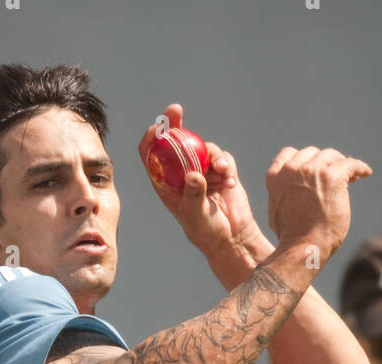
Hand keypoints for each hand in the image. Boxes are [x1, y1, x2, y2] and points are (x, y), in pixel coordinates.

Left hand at [138, 103, 261, 256]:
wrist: (231, 236)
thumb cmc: (205, 229)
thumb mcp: (196, 214)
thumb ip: (194, 194)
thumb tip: (194, 175)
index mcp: (166, 182)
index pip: (151, 155)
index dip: (151, 138)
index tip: (156, 128)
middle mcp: (182, 172)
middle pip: (174, 141)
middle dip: (174, 123)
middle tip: (176, 109)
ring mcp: (202, 169)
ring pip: (202, 148)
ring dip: (213, 155)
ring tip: (221, 170)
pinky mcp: (220, 170)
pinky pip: (222, 159)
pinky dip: (226, 166)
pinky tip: (229, 181)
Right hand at [266, 146, 371, 267]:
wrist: (303, 248)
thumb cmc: (291, 238)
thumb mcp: (277, 211)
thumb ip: (284, 193)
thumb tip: (294, 191)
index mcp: (276, 176)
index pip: (290, 154)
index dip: (305, 160)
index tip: (316, 169)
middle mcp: (292, 169)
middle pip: (314, 154)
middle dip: (325, 163)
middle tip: (337, 175)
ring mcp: (312, 171)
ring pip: (332, 156)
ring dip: (341, 165)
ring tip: (352, 179)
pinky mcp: (332, 177)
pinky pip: (350, 164)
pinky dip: (359, 167)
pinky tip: (366, 173)